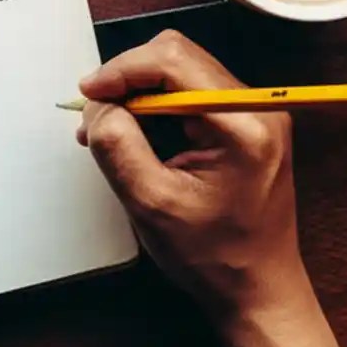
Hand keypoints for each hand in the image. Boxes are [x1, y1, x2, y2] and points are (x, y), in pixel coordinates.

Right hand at [78, 30, 346, 346]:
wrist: (258, 289)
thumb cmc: (214, 257)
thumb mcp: (152, 204)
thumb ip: (119, 147)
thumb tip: (98, 106)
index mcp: (242, 125)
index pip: (175, 62)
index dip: (123, 70)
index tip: (89, 93)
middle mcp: (256, 108)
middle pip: (179, 57)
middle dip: (129, 79)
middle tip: (95, 113)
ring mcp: (255, 113)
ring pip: (182, 72)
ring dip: (139, 93)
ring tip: (108, 129)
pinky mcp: (245, 123)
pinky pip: (192, 94)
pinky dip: (156, 106)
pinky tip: (134, 134)